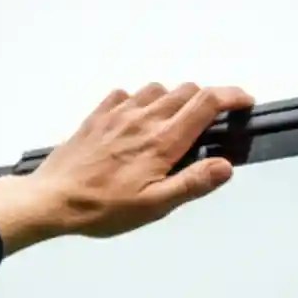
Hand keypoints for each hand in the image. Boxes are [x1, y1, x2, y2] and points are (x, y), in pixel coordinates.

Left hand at [0, 83, 254, 252]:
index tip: (245, 102)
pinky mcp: (98, 116)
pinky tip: (139, 120)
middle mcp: (143, 119)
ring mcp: (119, 114)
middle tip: (213, 122)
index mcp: (162, 141)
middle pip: (187, 91)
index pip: (206, 103)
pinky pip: (128, 94)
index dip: (232, 96)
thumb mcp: (155, 206)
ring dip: (175, 99)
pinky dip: (142, 100)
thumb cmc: (103, 208)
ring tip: (177, 123)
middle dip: (207, 100)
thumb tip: (225, 166)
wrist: (52, 199)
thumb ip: (193, 183)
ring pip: (159, 89)